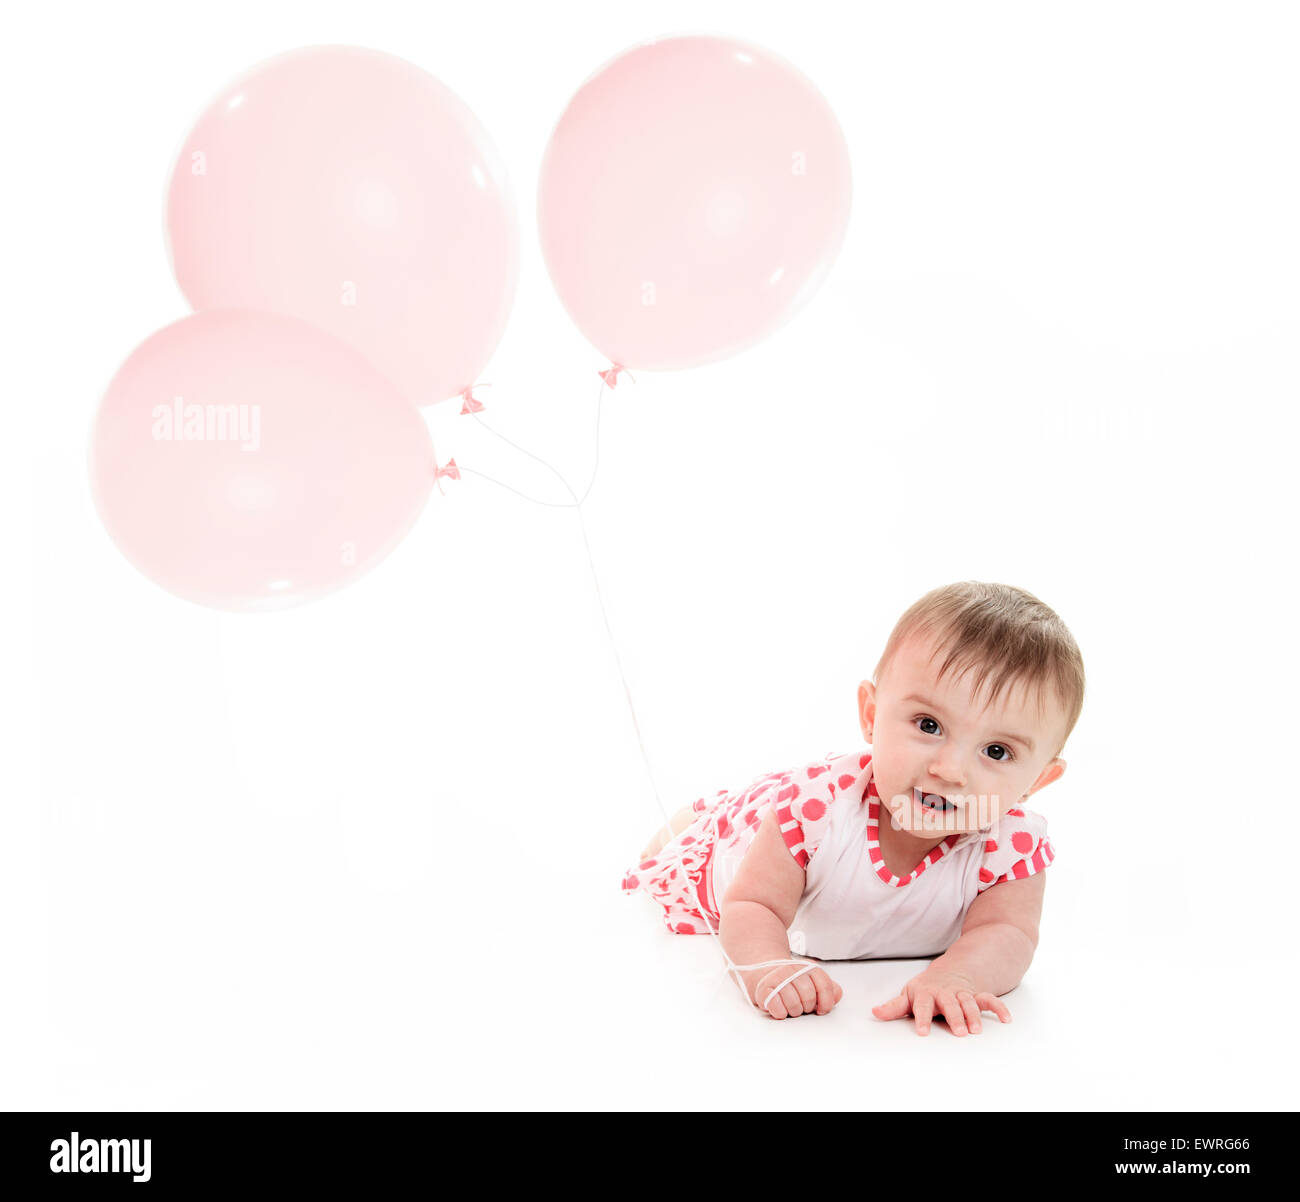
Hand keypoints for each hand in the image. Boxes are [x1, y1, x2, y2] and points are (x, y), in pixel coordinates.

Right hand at [746, 962, 842, 1018]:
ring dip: (793, 1011)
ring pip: (794, 1005)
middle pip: (809, 997)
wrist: (763, 973)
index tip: (821, 1010)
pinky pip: (778, 1009)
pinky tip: (779, 1007)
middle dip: (807, 1007)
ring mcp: (778, 977)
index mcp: (808, 967)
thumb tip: (836, 996)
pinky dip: (780, 1013)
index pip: (824, 985)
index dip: (826, 1002)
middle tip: (800, 1005)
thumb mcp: (812, 980)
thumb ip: (828, 988)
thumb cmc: (791, 981)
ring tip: (789, 1006)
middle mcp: (793, 969)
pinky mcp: (764, 989)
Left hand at [871, 968, 1010, 1035]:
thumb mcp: (908, 995)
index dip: (922, 1018)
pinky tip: (1005, 1019)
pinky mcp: (975, 995)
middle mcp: (945, 993)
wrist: (949, 971)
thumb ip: (894, 1007)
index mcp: (926, 994)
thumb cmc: (925, 989)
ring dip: (973, 1015)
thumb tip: (874, 1012)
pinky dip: (997, 1008)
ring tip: (976, 1030)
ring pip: (969, 1002)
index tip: (922, 1032)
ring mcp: (961, 993)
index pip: (922, 1006)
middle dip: (954, 1017)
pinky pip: (988, 999)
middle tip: (958, 1033)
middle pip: (950, 1004)